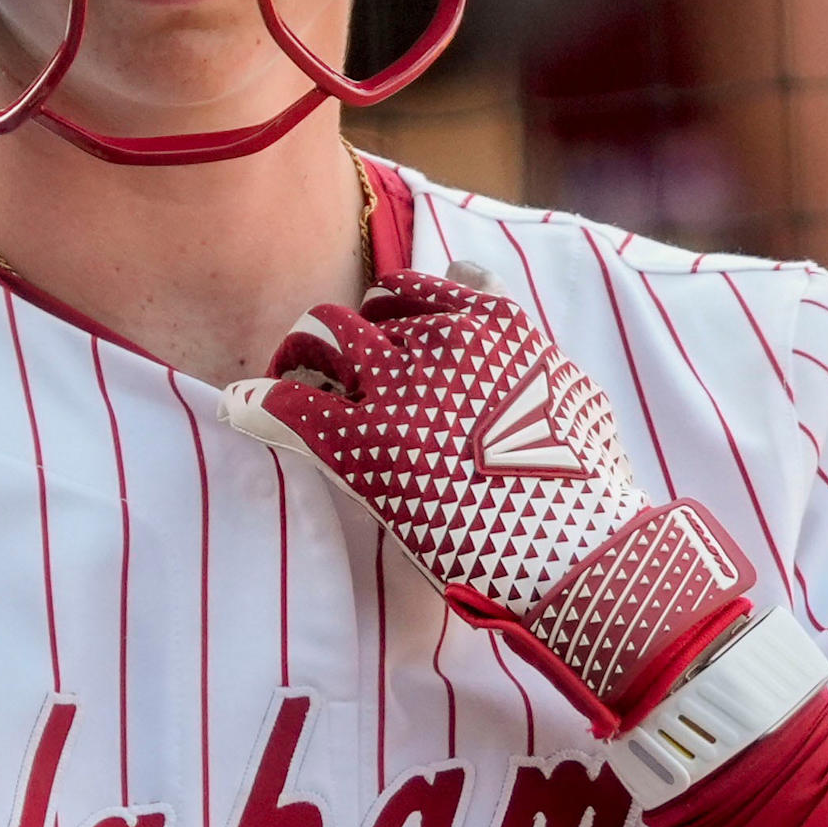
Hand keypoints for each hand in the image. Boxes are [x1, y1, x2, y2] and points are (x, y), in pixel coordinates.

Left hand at [222, 271, 754, 733]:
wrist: (579, 552)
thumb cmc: (587, 488)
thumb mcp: (567, 390)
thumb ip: (518, 338)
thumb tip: (476, 274)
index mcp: (492, 326)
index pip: (410, 290)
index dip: (385, 314)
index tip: (377, 339)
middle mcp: (440, 343)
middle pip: (360, 317)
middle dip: (342, 339)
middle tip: (329, 371)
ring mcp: (397, 390)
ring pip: (318, 338)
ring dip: (297, 356)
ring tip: (285, 382)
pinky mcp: (360, 445)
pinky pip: (285, 405)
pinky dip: (255, 404)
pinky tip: (240, 410)